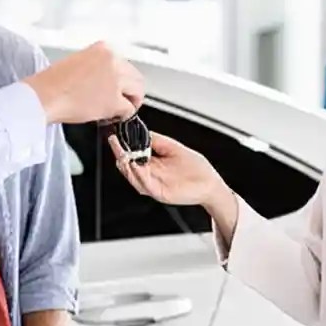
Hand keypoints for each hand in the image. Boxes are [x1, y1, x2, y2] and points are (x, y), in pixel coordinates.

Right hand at [23, 42, 143, 123]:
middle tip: (122, 102)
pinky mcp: (114, 99)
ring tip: (116, 110)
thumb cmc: (53, 82)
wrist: (44, 95)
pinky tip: (110, 116)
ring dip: (130, 102)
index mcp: (104, 48)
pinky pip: (129, 109)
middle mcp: (113, 60)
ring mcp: (115, 79)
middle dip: (130, 91)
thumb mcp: (79, 63)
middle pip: (136, 77)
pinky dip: (123, 115)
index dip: (121, 80)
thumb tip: (107, 82)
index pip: (125, 64)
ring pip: (137, 92)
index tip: (115, 88)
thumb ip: (98, 68)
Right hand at [108, 131, 224, 206]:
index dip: (122, 147)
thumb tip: (141, 131)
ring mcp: (155, 186)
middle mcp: (150, 176)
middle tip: (115, 144)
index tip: (115, 137)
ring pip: (134, 178)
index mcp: (152, 165)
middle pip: (128, 168)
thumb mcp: (174, 148)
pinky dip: (141, 177)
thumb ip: (157, 140)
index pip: (131, 156)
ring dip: (127, 167)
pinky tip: (137, 168)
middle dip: (121, 155)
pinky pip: (147, 186)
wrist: (210, 184)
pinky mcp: (161, 194)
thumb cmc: (196, 168)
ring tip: (122, 155)